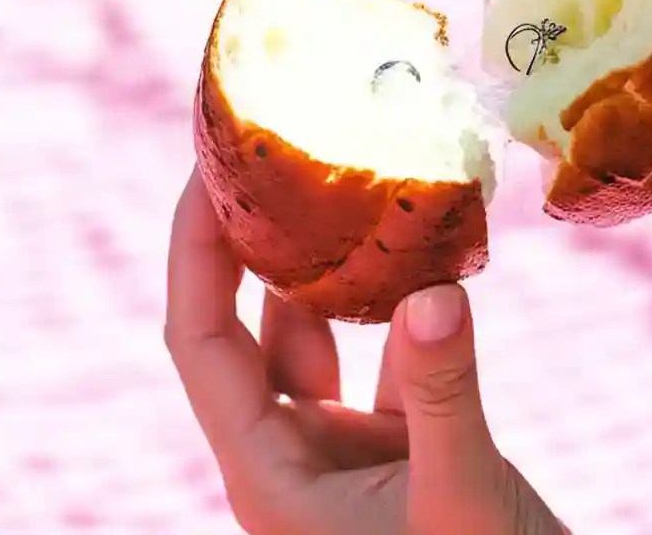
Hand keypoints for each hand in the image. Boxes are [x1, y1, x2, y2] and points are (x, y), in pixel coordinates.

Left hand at [165, 171, 562, 534]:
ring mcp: (344, 453)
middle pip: (245, 329)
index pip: (202, 341)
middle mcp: (293, 458)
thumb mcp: (458, 497)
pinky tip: (426, 259)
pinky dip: (399, 309)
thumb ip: (443, 395)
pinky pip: (384, 359)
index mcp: (271, 476)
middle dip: (248, 244)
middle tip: (269, 153)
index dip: (192, 253)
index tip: (204, 170)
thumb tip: (433, 291)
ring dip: (328, 271)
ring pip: (316, 340)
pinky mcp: (399, 448)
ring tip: (343, 188)